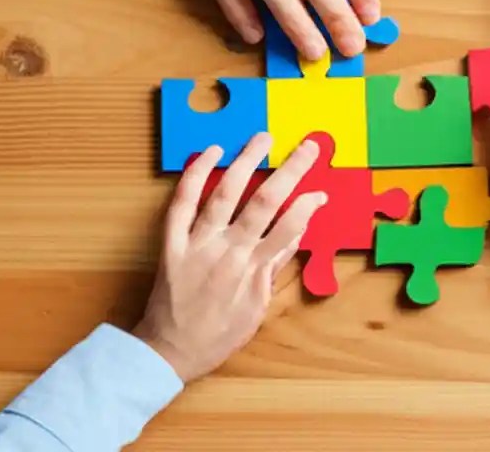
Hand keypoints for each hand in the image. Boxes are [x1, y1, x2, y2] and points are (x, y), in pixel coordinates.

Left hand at [133, 133, 325, 381]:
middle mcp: (228, 251)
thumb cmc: (217, 336)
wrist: (168, 351)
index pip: (288, 229)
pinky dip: (195, 176)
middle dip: (290, 171)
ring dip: (245, 162)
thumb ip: (274, 268)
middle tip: (308, 146)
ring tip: (262, 138)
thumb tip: (296, 234)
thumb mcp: (256, 310)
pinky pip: (182, 204)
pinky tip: (210, 153)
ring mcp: (198, 243)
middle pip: (264, 203)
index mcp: (252, 270)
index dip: (307, 206)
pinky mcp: (171, 242)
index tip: (320, 189)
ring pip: (224, 195)